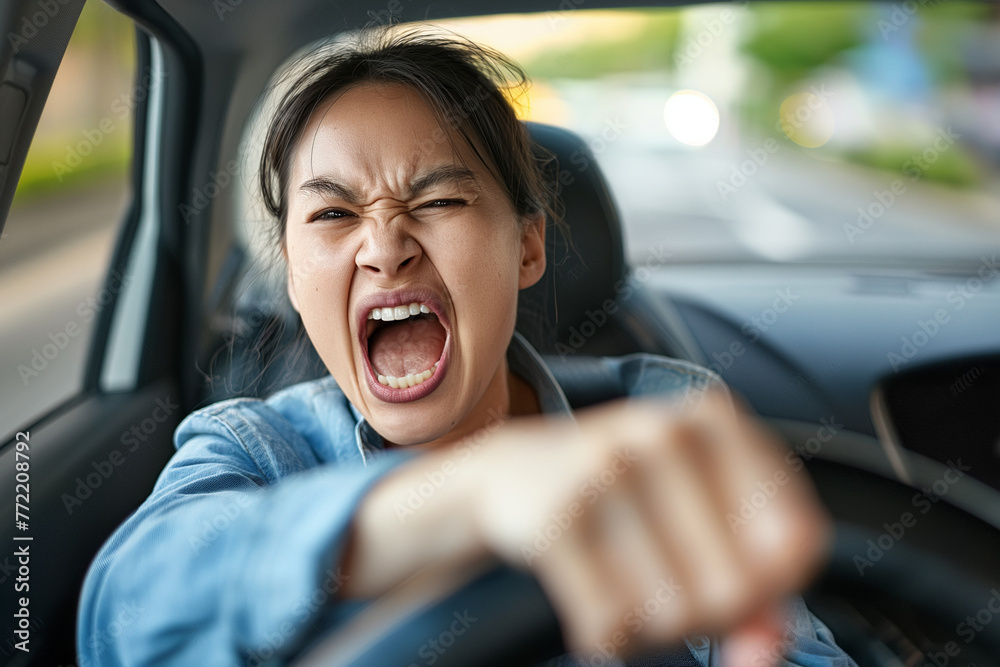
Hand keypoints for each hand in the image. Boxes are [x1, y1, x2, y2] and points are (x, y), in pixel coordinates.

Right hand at [469, 391, 830, 664]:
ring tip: (618, 580)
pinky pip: (609, 625)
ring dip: (645, 627)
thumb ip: (757, 583)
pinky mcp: (556, 518)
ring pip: (671, 616)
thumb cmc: (622, 497)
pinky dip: (600, 635)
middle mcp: (667, 434)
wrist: (508, 475)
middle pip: (735, 592)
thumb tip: (767, 650)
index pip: (799, 543)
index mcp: (717, 421)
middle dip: (700, 612)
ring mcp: (607, 470)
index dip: (770, 586)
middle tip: (660, 579)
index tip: (732, 575)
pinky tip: (586, 597)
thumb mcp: (699, 515)